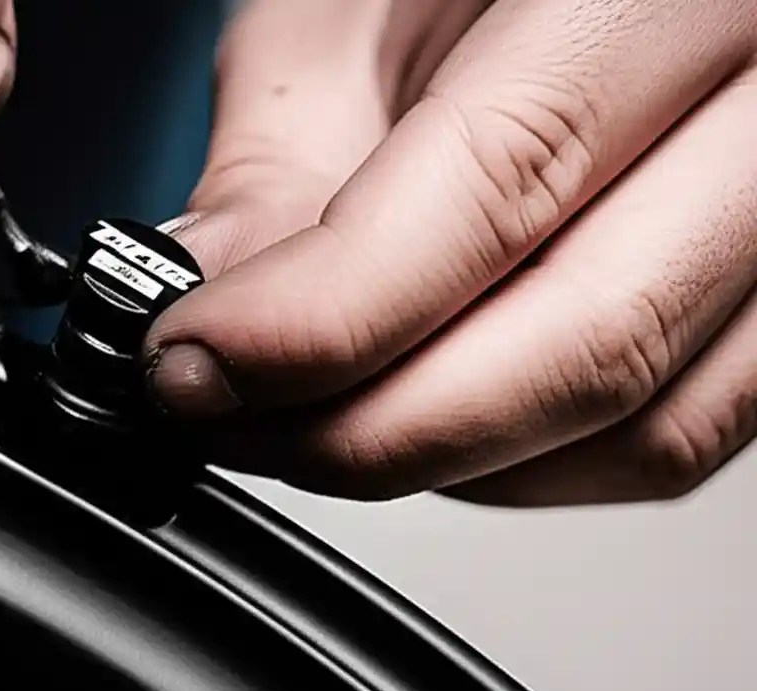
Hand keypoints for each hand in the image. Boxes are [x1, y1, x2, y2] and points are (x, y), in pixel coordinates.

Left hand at [147, 0, 756, 504]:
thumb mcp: (346, 11)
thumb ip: (279, 162)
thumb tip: (206, 311)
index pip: (500, 185)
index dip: (325, 315)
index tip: (199, 361)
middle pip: (591, 337)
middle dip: (371, 426)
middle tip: (232, 416)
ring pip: (645, 422)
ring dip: (443, 458)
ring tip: (306, 418)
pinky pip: (674, 433)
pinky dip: (524, 461)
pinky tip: (422, 412)